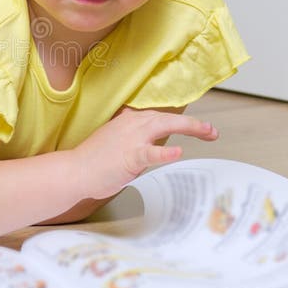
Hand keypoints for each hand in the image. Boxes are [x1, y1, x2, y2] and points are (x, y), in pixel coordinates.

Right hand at [77, 107, 218, 199]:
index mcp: (129, 120)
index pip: (160, 116)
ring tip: (208, 132)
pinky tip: (178, 152)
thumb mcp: (115, 141)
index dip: (182, 121)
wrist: (75, 171)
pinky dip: (165, 151)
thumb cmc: (93, 160)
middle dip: (193, 124)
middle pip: (168, 118)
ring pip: (164, 126)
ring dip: (190, 128)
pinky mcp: (129, 156)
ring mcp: (131, 139)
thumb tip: (144, 138)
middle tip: (212, 132)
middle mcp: (132, 124)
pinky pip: (150, 152)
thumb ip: (131, 137)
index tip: (200, 128)